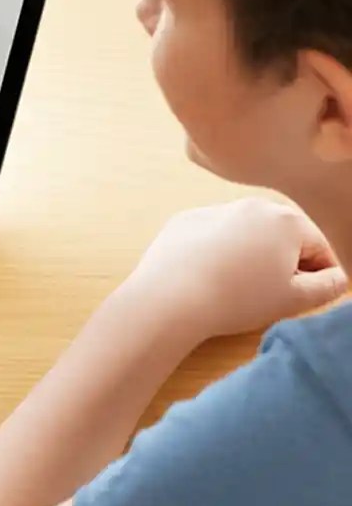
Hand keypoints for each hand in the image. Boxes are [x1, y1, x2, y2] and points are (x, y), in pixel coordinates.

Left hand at [121, 198, 347, 340]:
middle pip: (282, 235)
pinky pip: (213, 236)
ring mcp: (215, 209)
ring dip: (251, 254)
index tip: (304, 295)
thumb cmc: (239, 299)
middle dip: (284, 261)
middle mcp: (251, 206)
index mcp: (286, 220)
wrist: (170, 297)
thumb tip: (337, 276)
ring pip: (246, 234)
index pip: (319, 247)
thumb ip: (327, 286)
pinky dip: (217, 251)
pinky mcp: (185, 220)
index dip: (319, 274)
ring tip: (237, 286)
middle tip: (270, 292)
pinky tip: (208, 276)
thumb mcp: (294, 299)